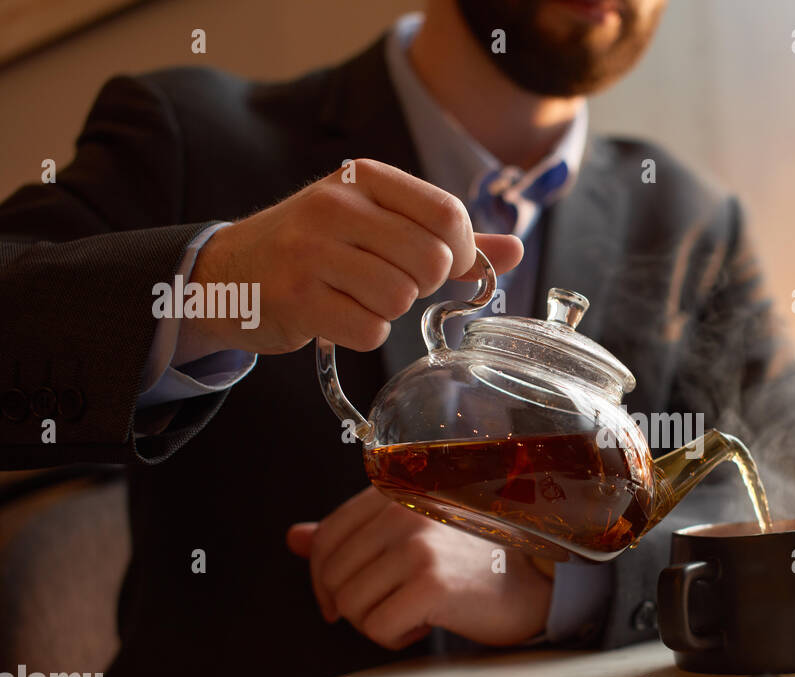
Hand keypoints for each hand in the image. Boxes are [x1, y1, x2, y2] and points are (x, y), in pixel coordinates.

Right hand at [180, 158, 523, 361]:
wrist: (230, 271)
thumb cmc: (319, 247)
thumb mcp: (379, 223)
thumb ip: (449, 237)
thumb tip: (515, 251)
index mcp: (364, 178)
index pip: (448, 214)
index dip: (462, 252)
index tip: (446, 266)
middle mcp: (335, 206)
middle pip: (432, 259)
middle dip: (425, 284)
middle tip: (394, 282)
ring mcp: (310, 252)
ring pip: (401, 297)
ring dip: (390, 310)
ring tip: (359, 295)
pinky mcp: (296, 299)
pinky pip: (369, 330)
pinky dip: (363, 332)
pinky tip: (337, 314)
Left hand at [286, 487, 552, 648]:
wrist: (534, 584)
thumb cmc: (471, 561)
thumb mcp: (409, 535)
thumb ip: (352, 533)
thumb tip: (293, 538)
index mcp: (396, 490)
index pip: (327, 536)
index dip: (323, 578)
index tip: (339, 600)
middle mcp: (404, 510)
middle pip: (332, 574)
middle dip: (350, 604)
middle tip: (386, 609)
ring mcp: (418, 546)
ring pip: (350, 604)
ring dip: (374, 623)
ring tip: (410, 612)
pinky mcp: (432, 584)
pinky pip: (377, 628)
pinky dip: (393, 638)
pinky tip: (423, 625)